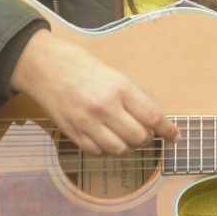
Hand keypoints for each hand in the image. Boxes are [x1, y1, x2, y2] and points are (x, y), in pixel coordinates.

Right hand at [10, 29, 177, 156]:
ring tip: (126, 136)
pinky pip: (97, 151)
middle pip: (138, 137)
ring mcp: (86, 123)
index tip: (175, 136)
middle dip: (147, 138)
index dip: (167, 130)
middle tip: (147, 133)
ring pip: (119, 149)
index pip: (152, 116)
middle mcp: (105, 107)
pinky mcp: (71, 133)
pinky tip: (107, 138)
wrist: (41, 66)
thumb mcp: (112, 72)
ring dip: (128, 146)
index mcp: (119, 88)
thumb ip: (131, 95)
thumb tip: (151, 116)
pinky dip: (106, 149)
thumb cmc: (79, 63)